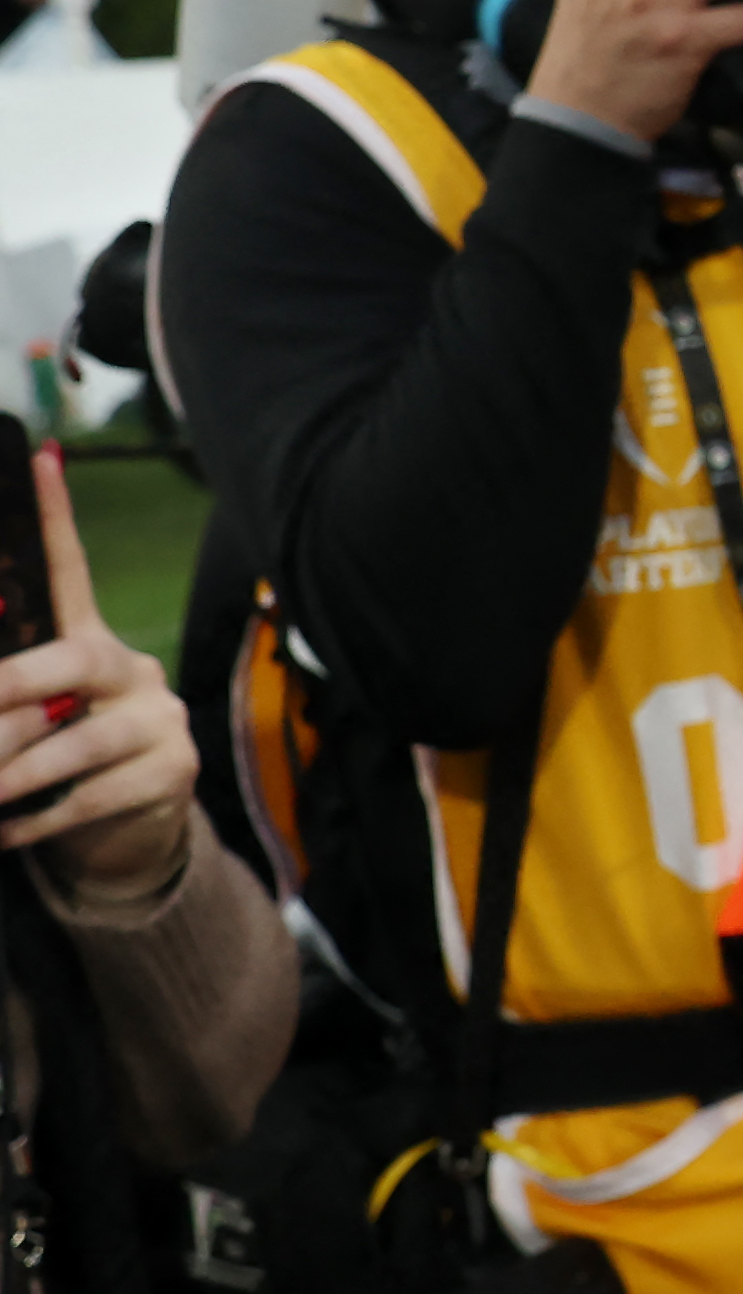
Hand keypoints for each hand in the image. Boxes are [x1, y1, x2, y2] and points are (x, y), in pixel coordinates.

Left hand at [0, 444, 195, 904]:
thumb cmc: (60, 769)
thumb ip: (13, 702)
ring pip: (78, 740)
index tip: (42, 457)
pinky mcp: (174, 772)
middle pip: (76, 660)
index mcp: (95, 647)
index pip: (74, 574)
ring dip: (13, 774)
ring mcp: (162, 721)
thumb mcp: (34, 725)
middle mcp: (136, 671)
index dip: (57, 518)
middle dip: (12, 689)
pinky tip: (4, 832)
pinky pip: (90, 794)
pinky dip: (33, 819)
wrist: (127, 836)